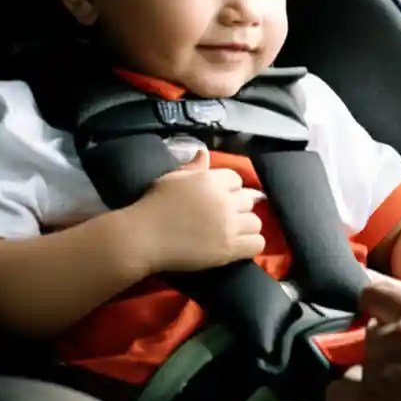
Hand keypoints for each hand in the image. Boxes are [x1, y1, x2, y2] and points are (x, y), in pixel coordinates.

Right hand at [127, 149, 265, 272]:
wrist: (142, 238)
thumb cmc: (153, 206)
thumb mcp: (172, 179)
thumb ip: (193, 168)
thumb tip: (204, 152)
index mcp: (210, 180)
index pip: (236, 179)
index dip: (228, 188)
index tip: (217, 199)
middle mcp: (223, 200)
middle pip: (249, 199)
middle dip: (238, 207)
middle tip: (224, 217)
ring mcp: (228, 225)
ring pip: (256, 222)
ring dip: (245, 226)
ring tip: (231, 232)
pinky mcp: (229, 248)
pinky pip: (257, 243)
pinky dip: (250, 244)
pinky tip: (238, 246)